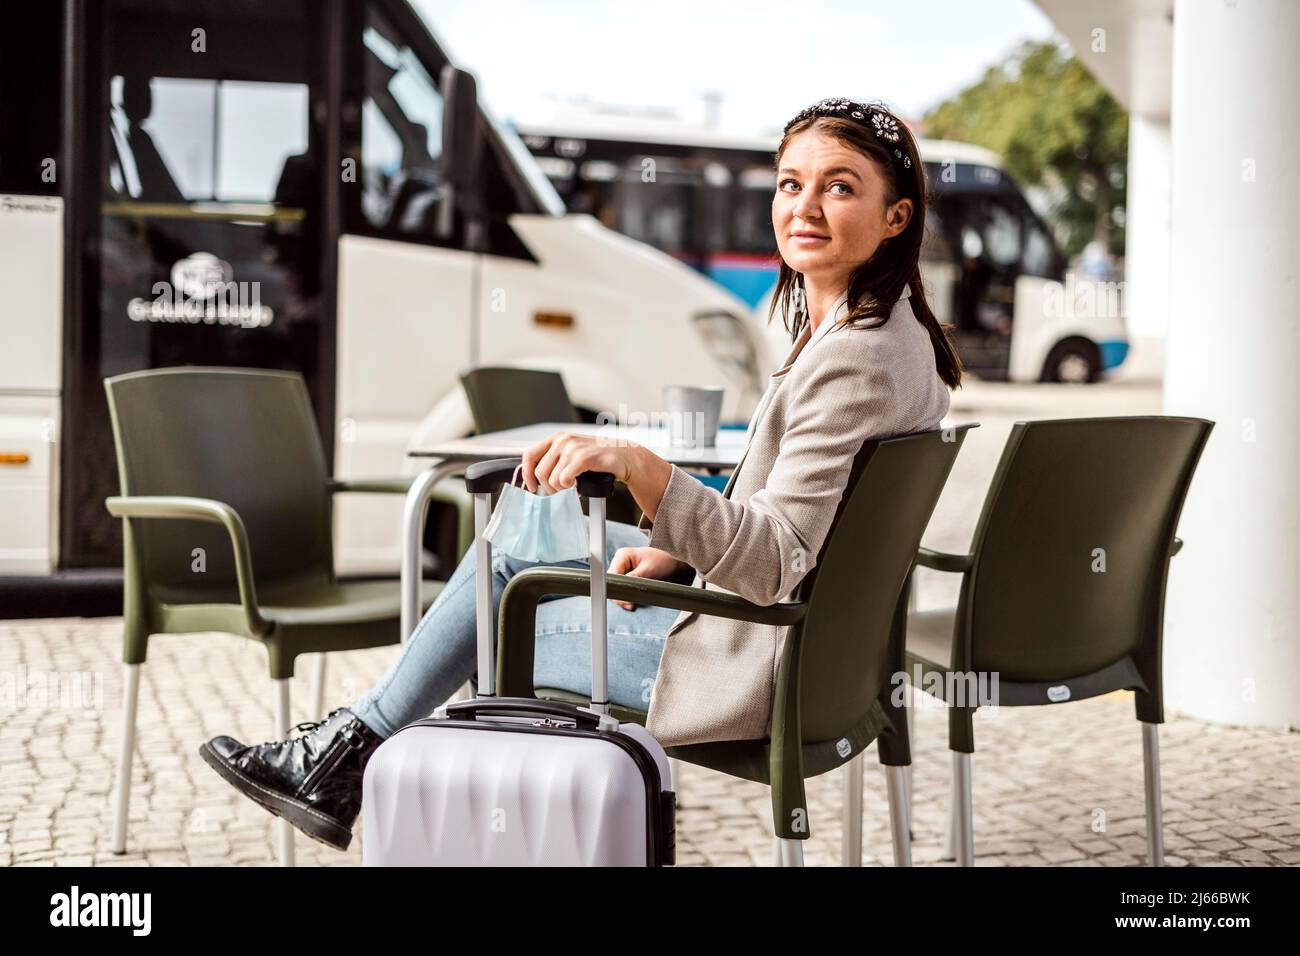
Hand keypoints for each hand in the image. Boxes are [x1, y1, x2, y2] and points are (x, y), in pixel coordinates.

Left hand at [521, 431, 640, 492]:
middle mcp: (562, 440)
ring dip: (561, 489)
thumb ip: (554, 460)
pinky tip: (577, 484)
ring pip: (552, 479)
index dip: (527, 474)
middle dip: (548, 487)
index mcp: (556, 438)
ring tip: (571, 486)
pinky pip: (564, 480)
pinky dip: (569, 487)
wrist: (624, 457)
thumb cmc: (598, 457)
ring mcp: (573, 448)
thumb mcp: (572, 453)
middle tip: (560, 491)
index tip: (532, 486)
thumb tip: (536, 478)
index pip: (529, 455)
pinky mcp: (583, 457)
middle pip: (540, 472)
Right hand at [609, 546, 687, 609]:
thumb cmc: (663, 562)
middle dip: (620, 594)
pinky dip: (627, 594)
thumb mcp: (649, 571)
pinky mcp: (626, 576)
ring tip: (632, 604)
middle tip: (630, 605)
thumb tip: (622, 591)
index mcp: (622, 555)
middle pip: (612, 582)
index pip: (612, 575)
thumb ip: (633, 580)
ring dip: (624, 596)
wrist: (673, 563)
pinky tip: (633, 600)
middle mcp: (620, 561)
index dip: (616, 588)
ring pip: (616, 586)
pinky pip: (622, 588)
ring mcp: (622, 569)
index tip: (624, 600)